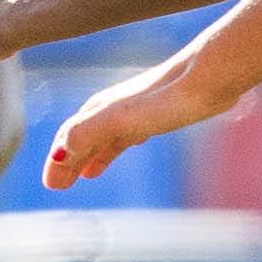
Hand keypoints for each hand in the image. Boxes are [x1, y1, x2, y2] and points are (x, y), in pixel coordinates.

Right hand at [42, 53, 208, 190]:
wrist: (210, 76)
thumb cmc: (166, 99)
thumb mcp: (119, 120)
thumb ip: (86, 135)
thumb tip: (59, 157)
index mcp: (99, 110)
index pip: (68, 139)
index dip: (58, 162)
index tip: (51, 185)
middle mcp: (112, 107)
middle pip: (83, 137)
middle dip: (70, 160)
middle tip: (60, 184)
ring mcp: (136, 109)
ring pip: (106, 135)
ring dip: (92, 154)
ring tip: (87, 173)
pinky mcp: (160, 111)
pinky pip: (129, 131)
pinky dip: (119, 145)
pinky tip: (130, 145)